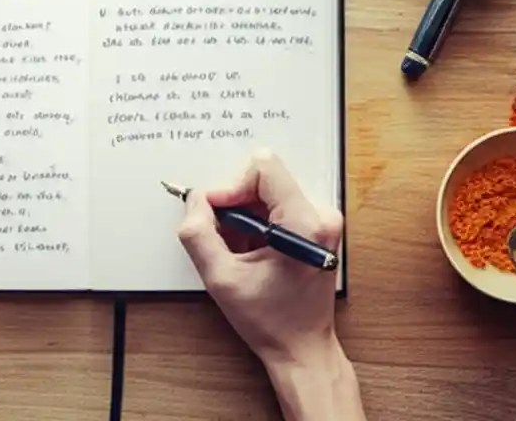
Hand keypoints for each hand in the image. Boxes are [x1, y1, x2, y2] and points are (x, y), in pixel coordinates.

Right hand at [177, 149, 362, 420]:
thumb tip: (194, 200)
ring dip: (244, 215)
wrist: (302, 347)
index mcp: (305, 224)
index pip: (264, 168)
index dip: (230, 186)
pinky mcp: (316, 227)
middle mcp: (320, 216)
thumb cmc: (272, 321)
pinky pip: (276, 205)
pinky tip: (251, 250)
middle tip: (225, 237)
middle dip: (235, 204)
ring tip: (240, 249)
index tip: (216, 212)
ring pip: (267, 191)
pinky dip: (255, 222)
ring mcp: (321, 221)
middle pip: (264, 178)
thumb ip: (198, 233)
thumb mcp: (221, 279)